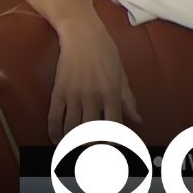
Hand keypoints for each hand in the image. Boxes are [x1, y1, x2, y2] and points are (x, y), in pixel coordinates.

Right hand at [48, 15, 140, 142]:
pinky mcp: (58, 92)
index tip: (113, 152)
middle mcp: (93, 97)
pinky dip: (55, 132)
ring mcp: (74, 95)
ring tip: (76, 151)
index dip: (113, 142)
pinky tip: (58, 140)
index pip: (114, 126)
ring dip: (72, 143)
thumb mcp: (122, 75)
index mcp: (112, 93)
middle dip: (91, 147)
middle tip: (92, 157)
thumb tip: (138, 120)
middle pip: (90, 131)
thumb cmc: (106, 53)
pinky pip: (54, 118)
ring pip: (71, 128)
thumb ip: (128, 100)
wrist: (82, 35)